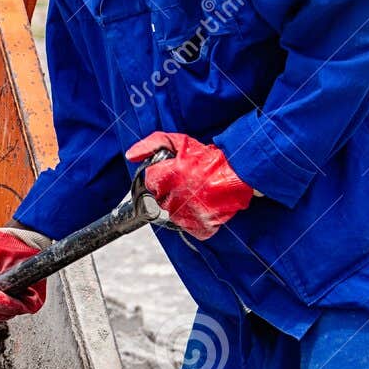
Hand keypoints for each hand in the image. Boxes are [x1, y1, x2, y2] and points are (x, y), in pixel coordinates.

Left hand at [126, 132, 254, 239]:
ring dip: (178, 205)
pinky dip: (191, 219)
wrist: (238, 174)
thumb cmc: (206, 158)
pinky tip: (199, 205)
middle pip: (158, 199)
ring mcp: (188, 214)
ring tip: (193, 193)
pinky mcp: (199, 227)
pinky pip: (185, 227)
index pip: (150, 182)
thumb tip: (130, 156)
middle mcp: (177, 196)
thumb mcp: (179, 142)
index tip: (171, 173)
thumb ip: (151, 144)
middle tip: (184, 183)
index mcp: (170, 175)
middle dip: (168, 191)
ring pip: (170, 214)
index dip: (160, 177)